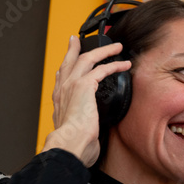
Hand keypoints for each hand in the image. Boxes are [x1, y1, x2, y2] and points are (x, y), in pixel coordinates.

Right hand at [42, 36, 131, 166]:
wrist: (70, 144)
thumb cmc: (73, 143)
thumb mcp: (73, 131)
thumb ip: (78, 124)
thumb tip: (88, 130)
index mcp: (59, 100)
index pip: (61, 77)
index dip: (65, 66)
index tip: (67, 59)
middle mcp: (63, 89)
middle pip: (69, 61)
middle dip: (74, 48)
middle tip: (77, 39)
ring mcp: (72, 85)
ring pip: (87, 59)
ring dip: (103, 51)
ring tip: (116, 47)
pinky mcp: (84, 86)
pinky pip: (102, 69)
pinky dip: (114, 65)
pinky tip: (124, 64)